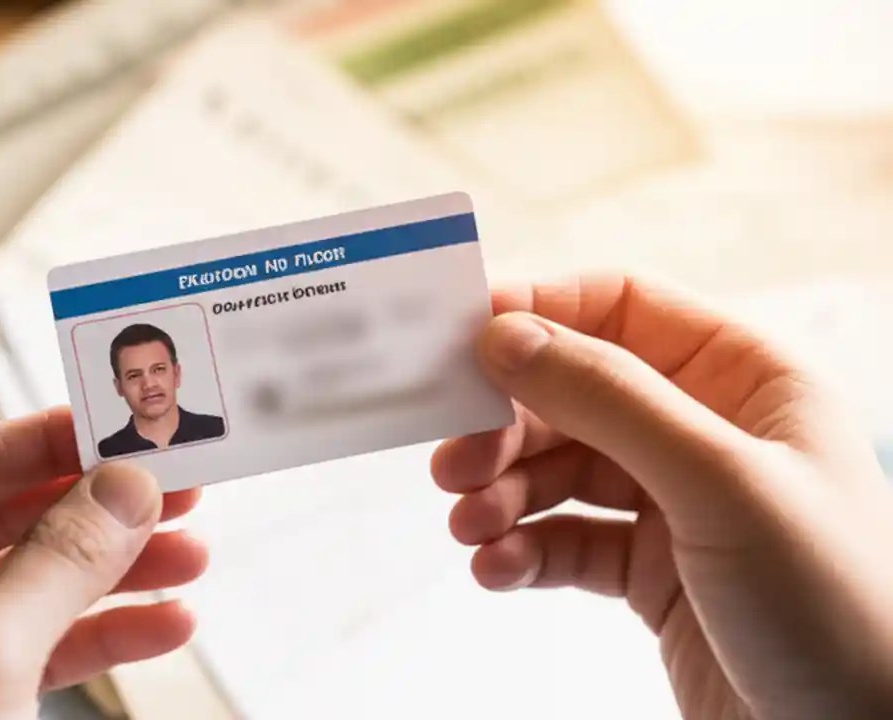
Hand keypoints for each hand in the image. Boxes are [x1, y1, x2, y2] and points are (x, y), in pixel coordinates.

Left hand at [0, 409, 206, 719]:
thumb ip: (56, 562)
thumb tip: (125, 483)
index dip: (44, 442)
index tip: (127, 431)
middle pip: (0, 526)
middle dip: (96, 512)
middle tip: (182, 492)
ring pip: (28, 592)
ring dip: (115, 575)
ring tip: (196, 559)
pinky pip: (34, 656)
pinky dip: (101, 640)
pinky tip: (166, 627)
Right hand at [432, 276, 892, 718]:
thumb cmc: (839, 605)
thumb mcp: (720, 482)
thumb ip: (608, 399)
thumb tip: (505, 336)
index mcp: (749, 378)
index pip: (623, 308)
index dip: (539, 312)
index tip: (459, 337)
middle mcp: (709, 431)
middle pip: (574, 392)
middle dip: (507, 424)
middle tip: (453, 462)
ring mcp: (678, 503)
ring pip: (560, 469)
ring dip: (504, 492)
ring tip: (470, 526)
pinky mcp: (653, 573)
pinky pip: (566, 540)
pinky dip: (523, 549)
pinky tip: (498, 569)